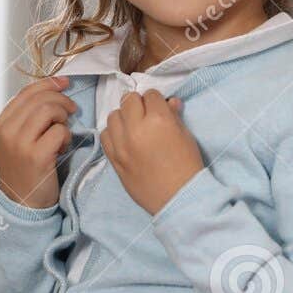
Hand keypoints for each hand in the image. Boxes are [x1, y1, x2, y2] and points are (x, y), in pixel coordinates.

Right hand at [0, 75, 78, 208]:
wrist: (21, 203)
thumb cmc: (23, 169)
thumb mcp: (16, 139)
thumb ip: (27, 117)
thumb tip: (53, 90)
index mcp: (1, 123)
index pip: (27, 92)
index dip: (49, 83)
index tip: (65, 83)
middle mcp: (7, 130)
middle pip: (41, 99)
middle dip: (61, 100)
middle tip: (71, 112)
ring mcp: (20, 143)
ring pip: (49, 110)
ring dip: (64, 118)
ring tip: (63, 131)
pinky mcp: (36, 156)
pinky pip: (59, 131)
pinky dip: (66, 137)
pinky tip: (62, 148)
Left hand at [99, 89, 204, 215]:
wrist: (178, 197)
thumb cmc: (187, 166)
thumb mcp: (186, 137)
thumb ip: (174, 116)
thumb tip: (170, 102)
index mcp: (158, 120)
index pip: (150, 95)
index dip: (156, 100)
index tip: (159, 108)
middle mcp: (136, 129)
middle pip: (128, 101)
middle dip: (138, 104)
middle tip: (146, 115)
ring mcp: (121, 144)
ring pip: (113, 116)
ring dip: (124, 117)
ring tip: (134, 127)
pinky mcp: (113, 158)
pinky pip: (105, 135)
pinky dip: (113, 133)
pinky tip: (123, 139)